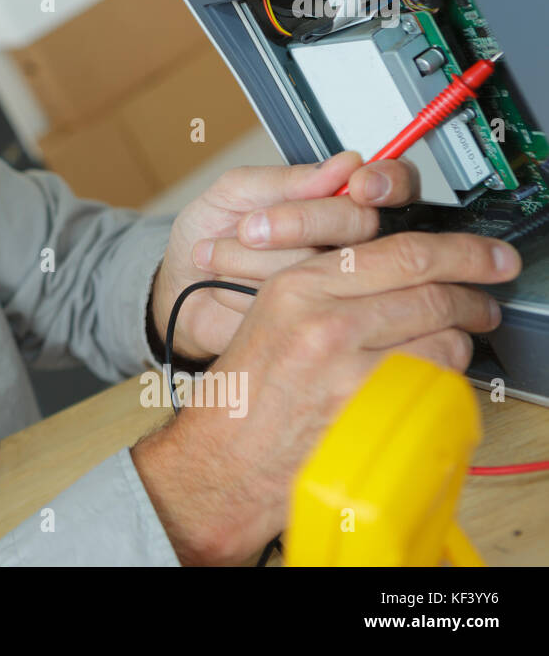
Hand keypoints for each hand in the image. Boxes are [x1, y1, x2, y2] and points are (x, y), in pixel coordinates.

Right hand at [132, 230, 521, 564]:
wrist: (224, 458)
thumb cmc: (244, 396)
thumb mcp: (271, 316)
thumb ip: (330, 287)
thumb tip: (401, 272)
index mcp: (298, 287)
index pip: (400, 252)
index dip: (459, 251)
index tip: (485, 256)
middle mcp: (324, 321)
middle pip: (431, 292)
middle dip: (472, 298)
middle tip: (482, 305)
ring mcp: (349, 369)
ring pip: (444, 339)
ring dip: (458, 343)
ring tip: (450, 347)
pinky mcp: (368, 413)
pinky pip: (433, 386)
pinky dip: (441, 383)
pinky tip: (424, 383)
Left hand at [149, 150, 420, 359]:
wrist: (178, 287)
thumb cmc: (210, 232)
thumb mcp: (235, 190)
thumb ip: (286, 180)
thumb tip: (343, 165)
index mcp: (338, 201)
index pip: (391, 186)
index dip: (385, 183)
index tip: (359, 186)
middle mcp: (347, 244)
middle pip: (362, 228)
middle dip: (301, 223)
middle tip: (249, 228)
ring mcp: (335, 287)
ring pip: (323, 266)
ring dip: (254, 258)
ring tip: (216, 253)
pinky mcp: (312, 322)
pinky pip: (298, 302)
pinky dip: (246, 287)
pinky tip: (226, 283)